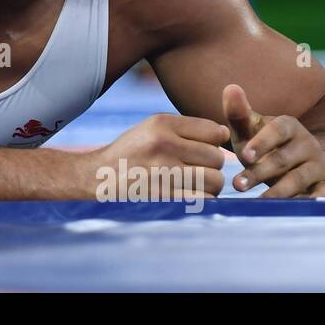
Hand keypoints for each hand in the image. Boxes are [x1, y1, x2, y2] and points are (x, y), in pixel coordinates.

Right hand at [93, 114, 228, 198]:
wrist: (99, 177)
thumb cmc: (132, 152)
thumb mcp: (151, 128)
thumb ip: (186, 128)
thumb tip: (225, 135)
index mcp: (161, 124)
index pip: (213, 131)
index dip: (214, 142)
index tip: (203, 149)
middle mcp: (163, 145)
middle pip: (217, 158)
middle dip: (212, 166)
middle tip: (197, 170)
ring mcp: (164, 173)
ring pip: (214, 180)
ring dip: (210, 185)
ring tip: (195, 184)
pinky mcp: (164, 198)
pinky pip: (204, 200)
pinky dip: (201, 200)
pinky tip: (187, 196)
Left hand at [223, 84, 324, 197]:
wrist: (307, 161)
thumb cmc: (267, 145)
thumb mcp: (252, 130)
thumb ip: (239, 114)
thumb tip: (230, 88)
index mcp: (289, 126)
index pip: (278, 131)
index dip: (262, 142)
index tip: (244, 155)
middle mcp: (307, 145)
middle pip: (283, 159)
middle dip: (260, 172)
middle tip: (237, 185)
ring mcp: (318, 166)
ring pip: (300, 179)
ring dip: (279, 192)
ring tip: (258, 203)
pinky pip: (323, 194)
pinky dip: (313, 201)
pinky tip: (297, 209)